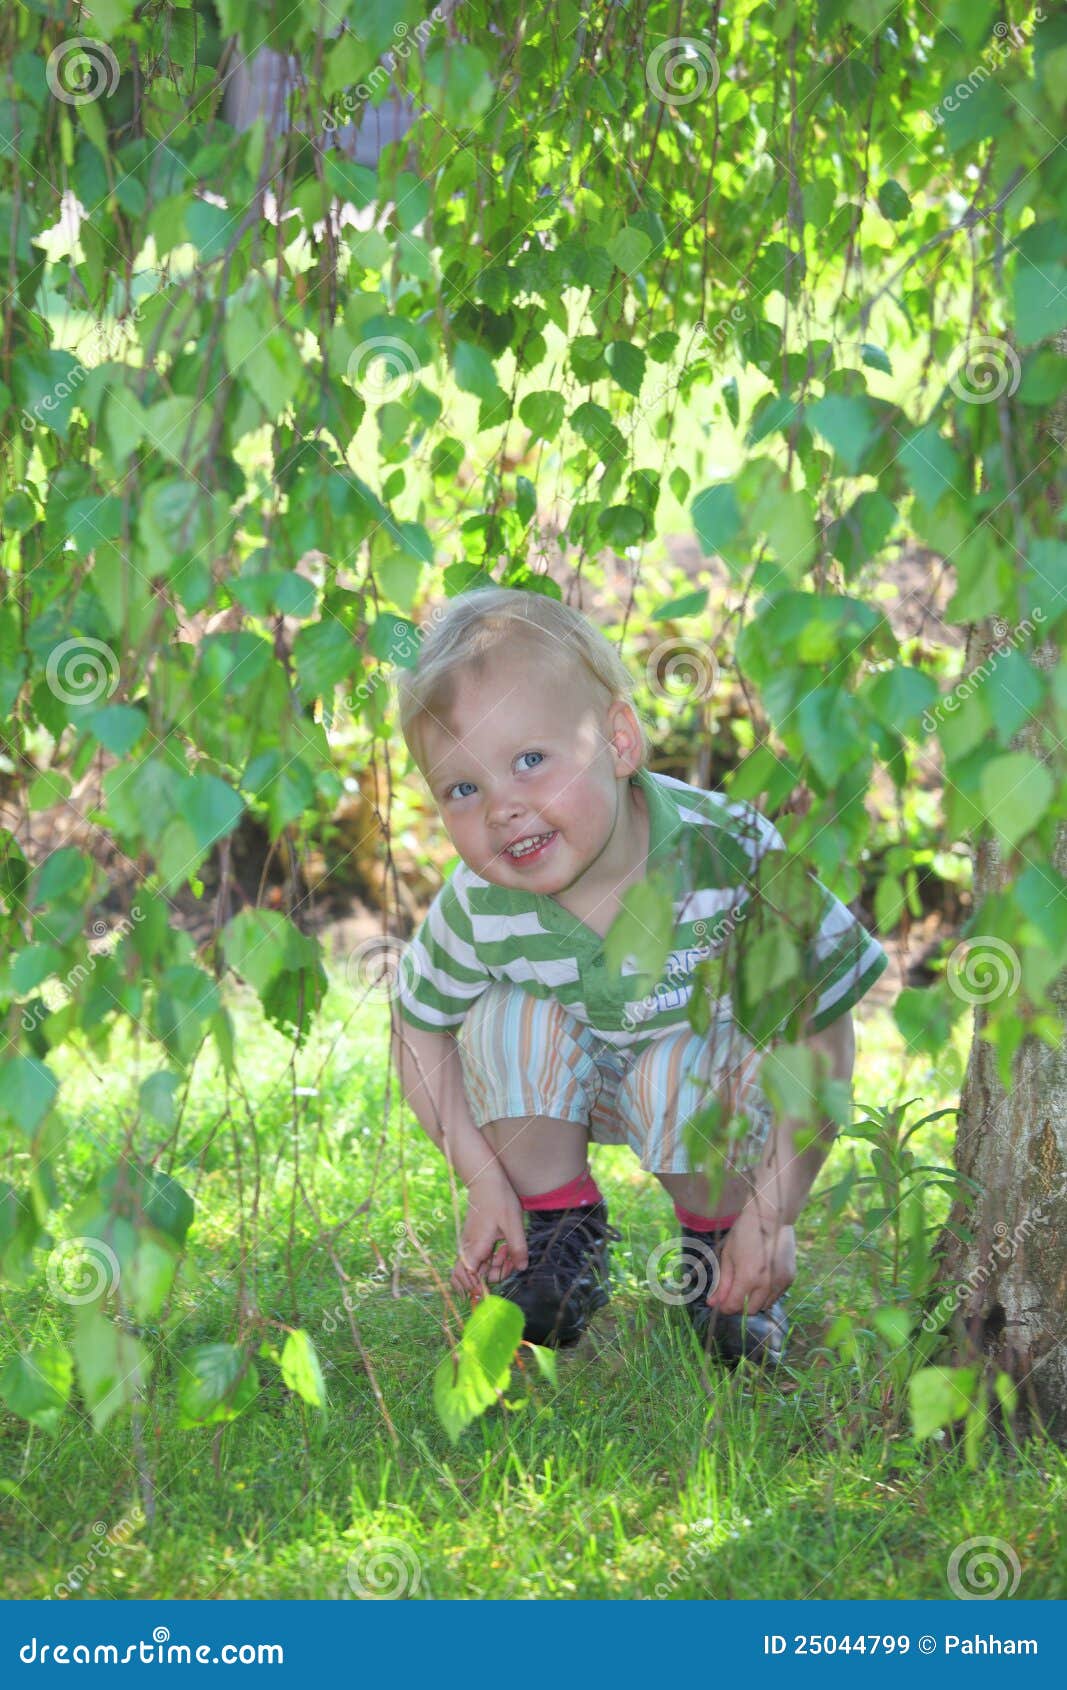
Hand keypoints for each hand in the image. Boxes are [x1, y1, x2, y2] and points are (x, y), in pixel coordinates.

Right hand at [450, 1168, 528, 1296]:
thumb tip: (521, 1268)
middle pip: (474, 1276)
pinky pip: (480, 1257)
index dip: (480, 1286)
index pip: (468, 1278)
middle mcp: (469, 1248)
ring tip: (508, 1249)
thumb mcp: (513, 1224)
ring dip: (494, 1265)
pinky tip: (503, 1245)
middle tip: (510, 1260)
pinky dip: (492, 1257)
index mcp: (476, 1247)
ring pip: (478, 1267)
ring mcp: (470, 1244)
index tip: (501, 1276)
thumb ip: (517, 1249)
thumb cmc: (499, 1200)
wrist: (486, 1180)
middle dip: (494, 1275)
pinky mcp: (474, 1239)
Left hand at [704, 1208, 795, 1315]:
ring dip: (754, 1301)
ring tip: (749, 1284)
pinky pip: (776, 1296)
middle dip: (739, 1306)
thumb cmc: (744, 1233)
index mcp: (747, 1278)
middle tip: (733, 1293)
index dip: (725, 1306)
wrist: (771, 1217)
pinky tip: (762, 1279)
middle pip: (750, 1311)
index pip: (734, 1306)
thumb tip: (712, 1303)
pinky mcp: (790, 1278)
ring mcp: (780, 1283)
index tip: (720, 1301)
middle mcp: (766, 1285)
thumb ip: (722, 1283)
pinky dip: (768, 1294)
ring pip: (765, 1305)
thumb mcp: (728, 1256)